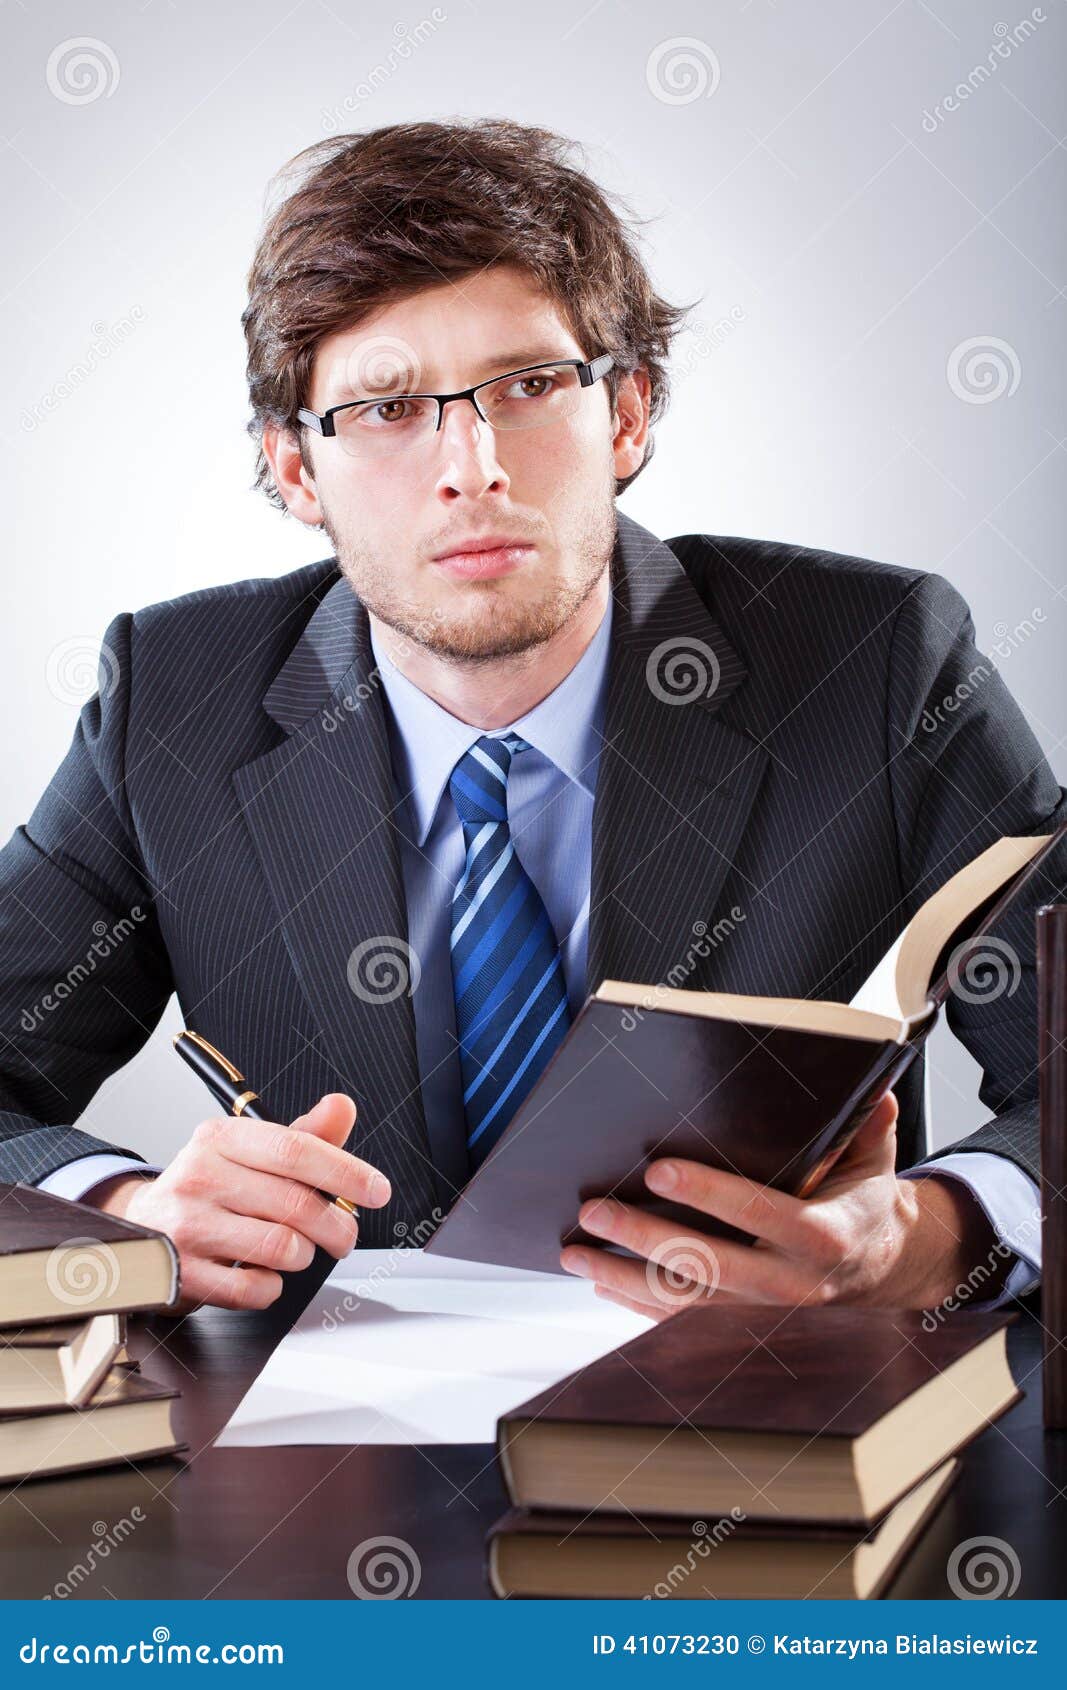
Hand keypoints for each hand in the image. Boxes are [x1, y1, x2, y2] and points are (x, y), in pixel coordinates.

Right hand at [90, 1093, 389, 1313]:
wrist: (143, 1229)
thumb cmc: (210, 1190)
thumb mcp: (249, 1153)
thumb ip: (302, 1136)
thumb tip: (343, 1107)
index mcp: (219, 1139)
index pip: (295, 1149)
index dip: (346, 1171)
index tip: (377, 1190)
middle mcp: (198, 1176)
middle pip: (297, 1204)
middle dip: (338, 1226)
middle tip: (345, 1235)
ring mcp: (186, 1226)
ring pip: (282, 1247)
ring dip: (304, 1255)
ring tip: (296, 1250)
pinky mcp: (182, 1274)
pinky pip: (255, 1289)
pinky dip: (272, 1287)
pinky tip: (262, 1273)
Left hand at [559, 1091, 1003, 1319]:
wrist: (881, 1269)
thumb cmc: (864, 1203)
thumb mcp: (875, 1160)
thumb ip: (871, 1124)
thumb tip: (875, 1087)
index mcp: (823, 1235)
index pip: (759, 1211)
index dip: (707, 1193)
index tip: (658, 1172)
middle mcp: (790, 1281)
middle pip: (707, 1265)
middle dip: (644, 1238)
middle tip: (593, 1211)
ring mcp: (761, 1310)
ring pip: (683, 1301)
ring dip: (623, 1276)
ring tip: (575, 1251)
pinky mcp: (741, 1322)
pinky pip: (683, 1319)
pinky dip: (636, 1303)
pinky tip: (600, 1282)